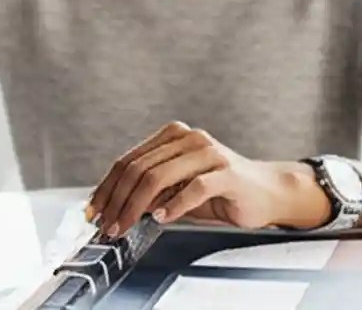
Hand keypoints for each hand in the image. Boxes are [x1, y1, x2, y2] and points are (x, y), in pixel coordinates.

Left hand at [86, 122, 330, 235]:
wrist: (267, 192)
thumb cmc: (221, 191)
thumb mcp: (178, 188)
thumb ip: (150, 190)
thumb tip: (113, 207)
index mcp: (173, 136)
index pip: (128, 160)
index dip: (107, 187)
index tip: (93, 210)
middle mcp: (189, 138)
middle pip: (139, 168)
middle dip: (117, 200)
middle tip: (106, 224)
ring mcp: (209, 153)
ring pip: (159, 176)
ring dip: (136, 205)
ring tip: (125, 226)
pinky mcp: (228, 173)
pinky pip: (195, 188)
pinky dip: (173, 206)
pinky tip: (161, 218)